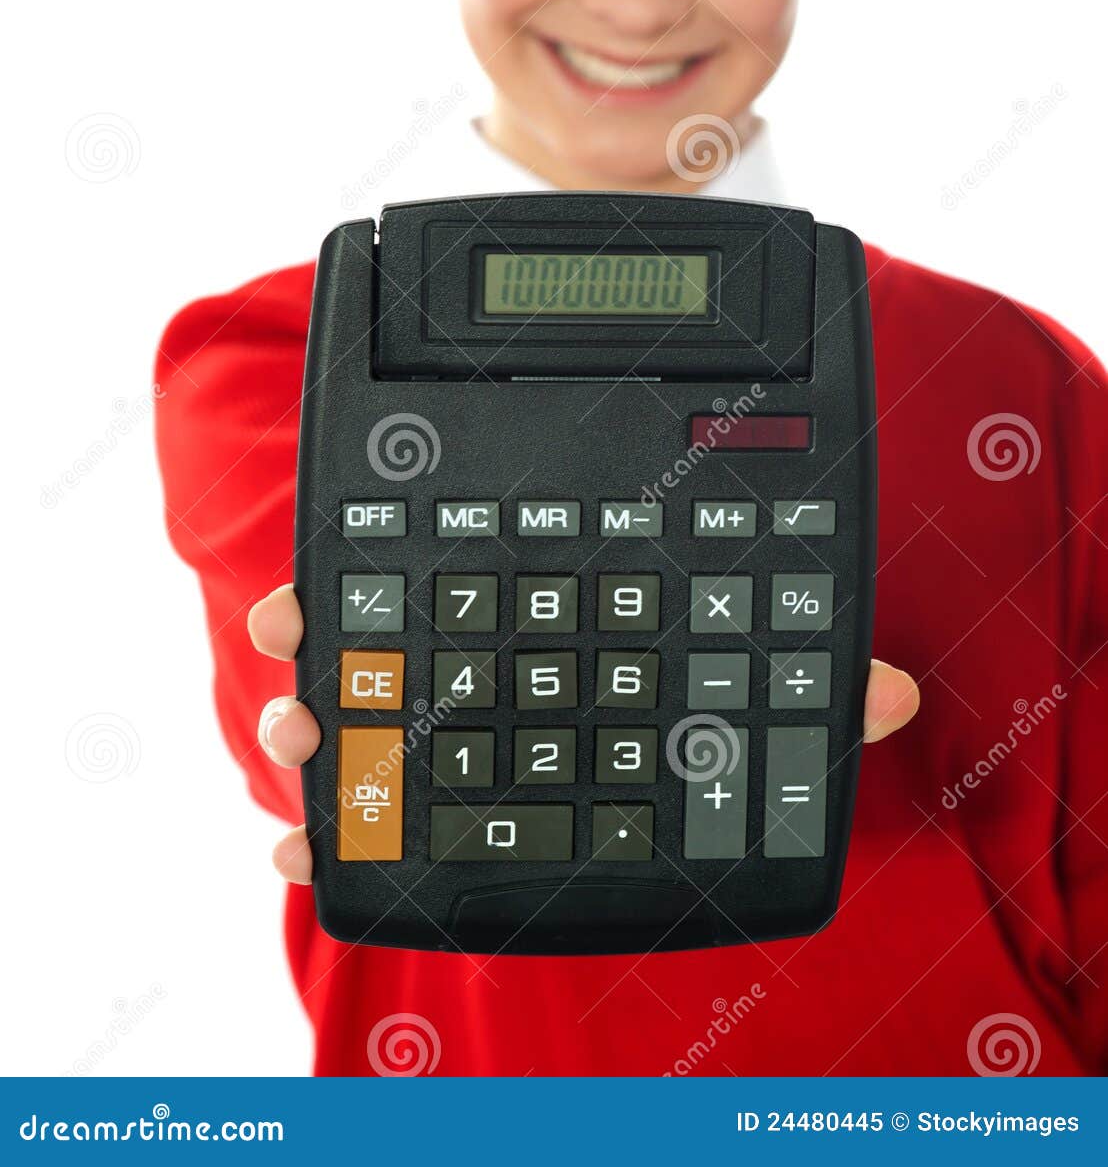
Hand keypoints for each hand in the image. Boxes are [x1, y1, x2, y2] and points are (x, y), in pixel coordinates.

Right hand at [249, 584, 920, 884]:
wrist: (664, 857)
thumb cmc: (694, 740)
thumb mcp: (750, 713)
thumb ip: (805, 694)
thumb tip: (896, 694)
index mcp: (533, 616)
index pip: (457, 568)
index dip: (391, 555)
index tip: (345, 553)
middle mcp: (467, 671)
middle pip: (374, 631)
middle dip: (318, 625)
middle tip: (293, 626)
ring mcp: (435, 747)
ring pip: (350, 718)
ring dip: (303, 719)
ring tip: (299, 732)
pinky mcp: (418, 826)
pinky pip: (355, 823)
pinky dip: (318, 832)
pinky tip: (303, 847)